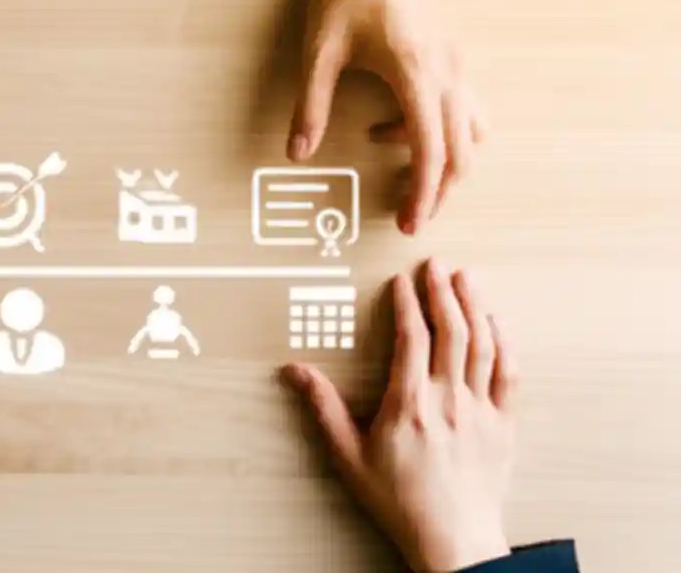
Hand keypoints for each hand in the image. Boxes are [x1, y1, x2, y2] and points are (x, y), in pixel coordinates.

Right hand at [282, 259, 517, 571]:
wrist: (451, 539)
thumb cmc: (398, 500)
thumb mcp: (348, 455)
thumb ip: (323, 408)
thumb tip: (294, 371)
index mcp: (409, 404)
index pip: (411, 338)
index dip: (407, 304)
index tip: (401, 281)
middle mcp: (449, 399)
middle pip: (452, 331)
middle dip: (442, 291)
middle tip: (436, 264)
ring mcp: (481, 410)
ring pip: (483, 344)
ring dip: (475, 306)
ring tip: (466, 279)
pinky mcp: (504, 424)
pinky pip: (509, 373)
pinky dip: (506, 342)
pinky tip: (498, 322)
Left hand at [289, 0, 487, 234]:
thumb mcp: (320, 50)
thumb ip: (311, 105)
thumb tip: (297, 151)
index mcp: (418, 76)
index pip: (431, 152)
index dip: (423, 194)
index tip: (411, 222)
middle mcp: (448, 75)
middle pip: (461, 152)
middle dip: (439, 190)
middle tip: (412, 215)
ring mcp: (457, 65)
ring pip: (470, 132)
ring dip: (446, 161)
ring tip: (408, 175)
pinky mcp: (454, 57)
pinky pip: (462, 107)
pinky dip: (442, 130)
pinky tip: (399, 125)